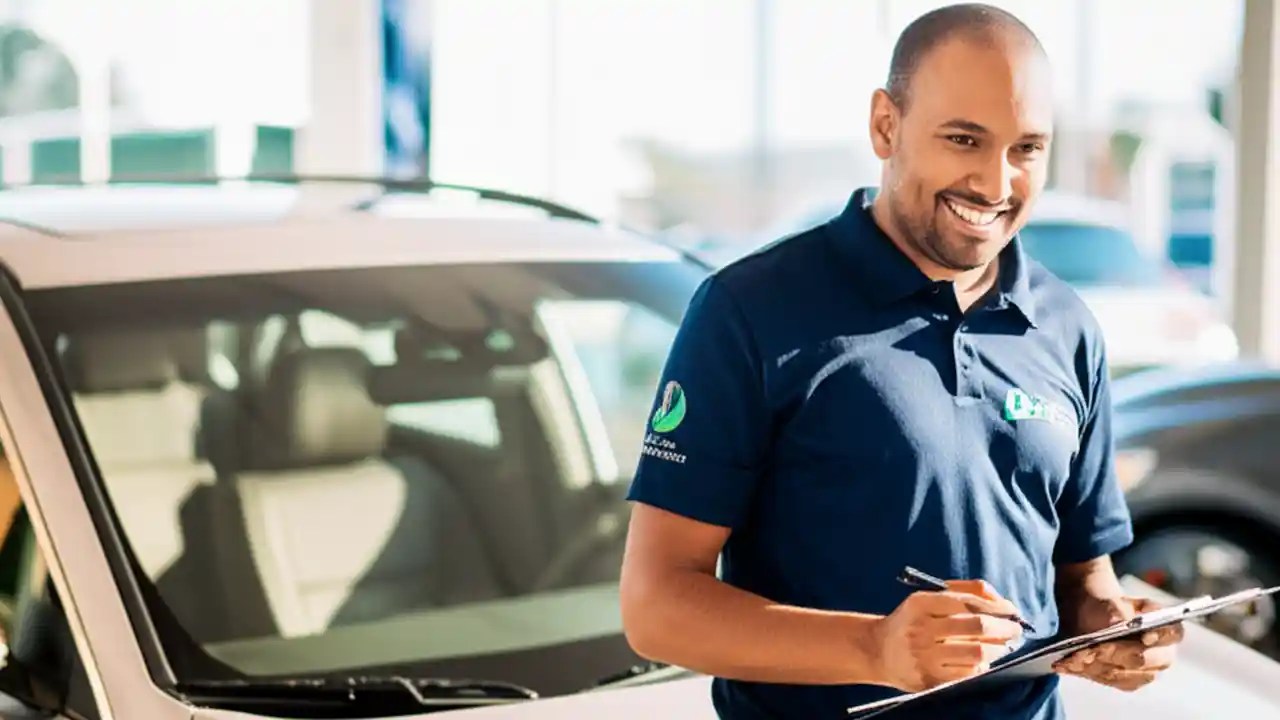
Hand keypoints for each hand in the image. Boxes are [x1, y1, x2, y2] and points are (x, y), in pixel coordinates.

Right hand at [872, 579, 1024, 692]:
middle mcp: (921, 628)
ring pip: (977, 653)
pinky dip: (981, 667)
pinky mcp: (929, 679)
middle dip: (1005, 629)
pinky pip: (967, 674)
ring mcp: (924, 656)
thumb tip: (1002, 601)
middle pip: (977, 627)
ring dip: (998, 649)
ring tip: (1002, 646)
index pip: (969, 602)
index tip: (1013, 612)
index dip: (998, 607)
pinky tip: (981, 661)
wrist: (877, 651)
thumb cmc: (912, 621)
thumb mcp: (928, 598)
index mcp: (921, 603)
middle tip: (1016, 630)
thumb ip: (964, 591)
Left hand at [1053, 596, 1183, 691]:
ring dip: (1095, 666)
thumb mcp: (1106, 601)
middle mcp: (1161, 653)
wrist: (1089, 615)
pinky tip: (1068, 665)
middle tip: (1091, 649)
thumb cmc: (1104, 606)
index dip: (1161, 636)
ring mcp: (1144, 671)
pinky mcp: (1126, 681)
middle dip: (1114, 654)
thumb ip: (1113, 608)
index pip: (1172, 633)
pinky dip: (1086, 672)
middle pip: (1143, 660)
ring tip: (1072, 657)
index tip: (1145, 636)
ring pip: (1122, 674)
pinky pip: (1108, 680)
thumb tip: (1116, 621)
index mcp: (1165, 627)